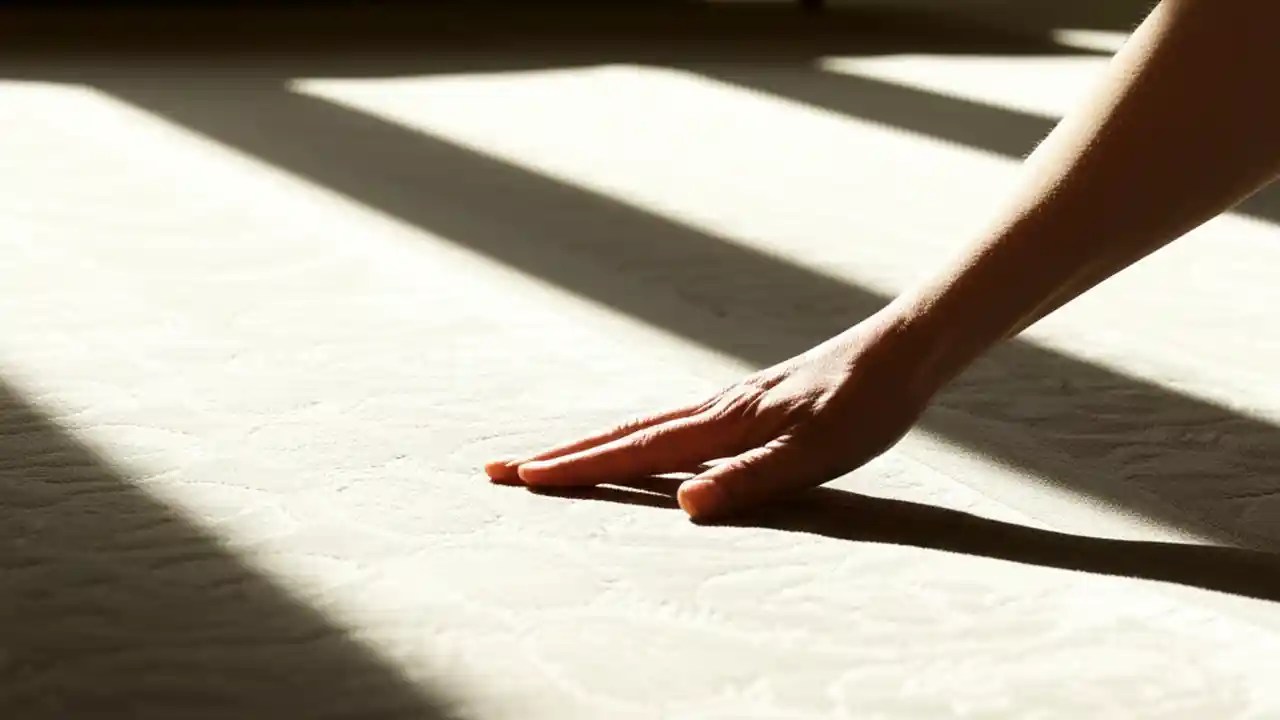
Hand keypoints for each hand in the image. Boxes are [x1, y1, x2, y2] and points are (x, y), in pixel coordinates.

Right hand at [485, 313, 940, 519]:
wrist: (901, 349)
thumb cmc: (866, 405)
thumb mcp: (818, 453)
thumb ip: (752, 479)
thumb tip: (683, 505)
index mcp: (724, 422)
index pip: (636, 452)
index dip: (579, 469)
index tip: (524, 479)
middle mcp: (715, 408)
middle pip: (623, 435)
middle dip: (561, 456)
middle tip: (501, 469)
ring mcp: (728, 402)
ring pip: (642, 426)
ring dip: (591, 445)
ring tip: (552, 459)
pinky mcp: (746, 402)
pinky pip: (671, 424)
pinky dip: (633, 437)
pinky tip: (641, 446)